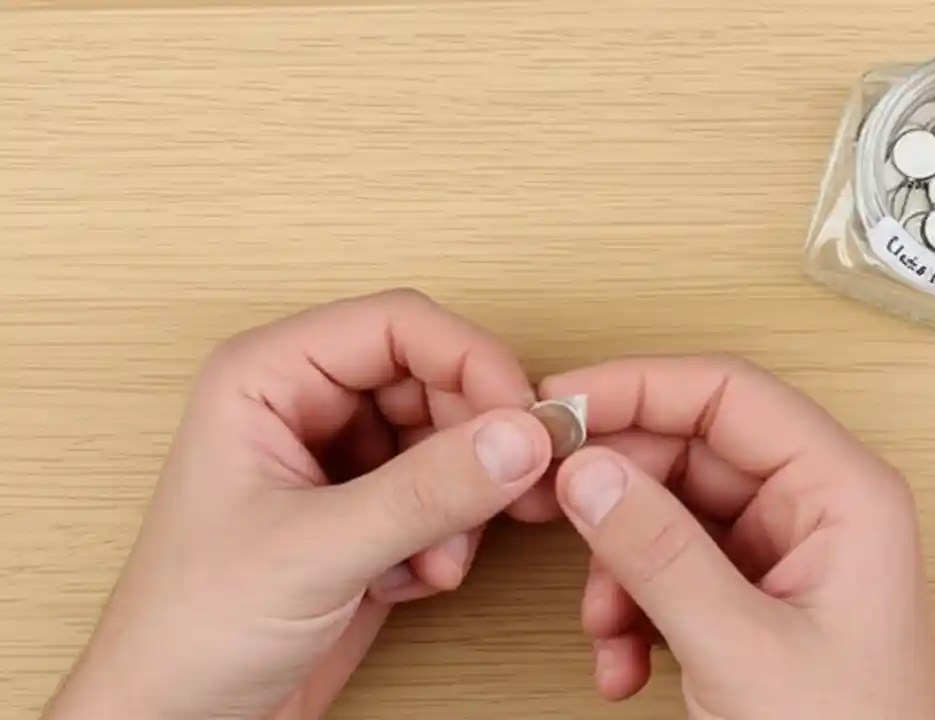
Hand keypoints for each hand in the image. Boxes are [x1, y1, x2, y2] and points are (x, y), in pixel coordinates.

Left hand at [44, 289, 553, 719]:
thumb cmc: (189, 631)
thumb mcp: (314, 552)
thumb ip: (425, 491)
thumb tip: (520, 437)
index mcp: (268, 378)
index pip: (397, 325)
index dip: (471, 361)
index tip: (522, 419)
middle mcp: (307, 407)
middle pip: (436, 379)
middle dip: (476, 442)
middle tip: (510, 492)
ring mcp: (341, 461)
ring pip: (451, 439)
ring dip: (465, 502)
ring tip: (438, 559)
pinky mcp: (369, 513)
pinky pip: (447, 493)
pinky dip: (451, 538)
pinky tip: (412, 581)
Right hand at [543, 356, 934, 718]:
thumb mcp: (743, 651)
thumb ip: (662, 555)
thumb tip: (588, 471)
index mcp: (843, 492)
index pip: (729, 394)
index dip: (637, 387)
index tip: (558, 409)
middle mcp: (814, 508)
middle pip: (687, 449)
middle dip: (614, 491)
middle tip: (545, 509)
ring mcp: (782, 552)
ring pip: (667, 512)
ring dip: (617, 566)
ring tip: (604, 628)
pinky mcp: (751, 595)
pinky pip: (669, 566)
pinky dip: (631, 608)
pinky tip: (624, 663)